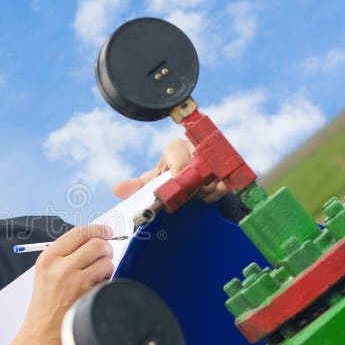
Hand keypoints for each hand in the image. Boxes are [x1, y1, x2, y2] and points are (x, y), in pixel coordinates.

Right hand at [0, 224, 114, 344]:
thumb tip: (94, 238)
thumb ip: (66, 255)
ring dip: (107, 269)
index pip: (79, 232)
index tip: (107, 231)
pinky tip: (94, 292)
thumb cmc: (46, 306)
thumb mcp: (46, 273)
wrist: (41, 336)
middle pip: (97, 244)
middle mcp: (60, 267)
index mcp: (49, 258)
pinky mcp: (88, 297)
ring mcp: (75, 283)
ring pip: (106, 262)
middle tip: (104, 257)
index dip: (98, 230)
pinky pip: (108, 281)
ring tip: (96, 279)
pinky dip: (106, 284)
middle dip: (106, 249)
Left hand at [112, 138, 228, 202]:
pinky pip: (225, 181)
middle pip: (195, 172)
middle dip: (189, 190)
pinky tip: (210, 193)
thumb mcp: (154, 181)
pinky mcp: (227, 166)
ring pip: (211, 177)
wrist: (195, 180)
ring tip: (197, 195)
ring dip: (203, 192)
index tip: (174, 192)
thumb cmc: (170, 178)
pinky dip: (218, 192)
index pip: (178, 163)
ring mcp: (213, 156)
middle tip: (186, 196)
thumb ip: (138, 186)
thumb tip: (117, 189)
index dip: (177, 179)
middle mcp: (195, 147)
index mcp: (175, 147)